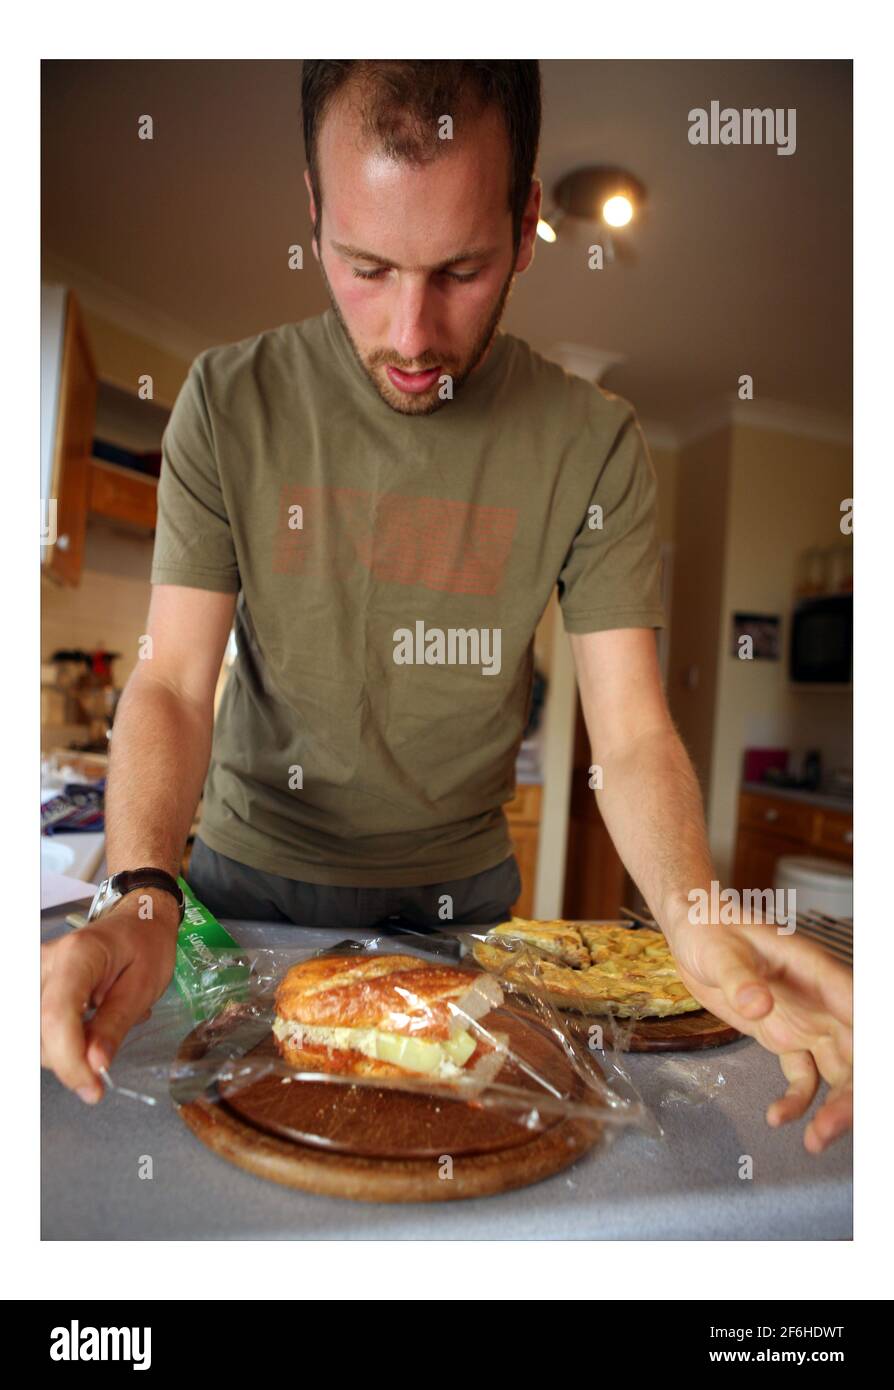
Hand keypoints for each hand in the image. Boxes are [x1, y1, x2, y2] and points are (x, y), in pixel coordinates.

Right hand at [41, 891, 178, 1103]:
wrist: (137, 922)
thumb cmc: (145, 947)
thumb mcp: (144, 986)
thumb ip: (116, 1025)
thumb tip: (95, 1066)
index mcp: (77, 955)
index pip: (56, 1017)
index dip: (69, 1060)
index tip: (93, 1087)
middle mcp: (45, 962)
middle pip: (39, 1032)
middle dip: (71, 1058)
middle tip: (107, 1053)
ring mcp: (34, 972)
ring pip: (34, 1036)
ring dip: (66, 1050)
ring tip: (101, 1029)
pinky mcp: (33, 984)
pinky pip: (37, 1028)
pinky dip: (60, 1040)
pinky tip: (85, 1027)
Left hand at [666, 919, 851, 1152]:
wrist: (690, 931)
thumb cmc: (708, 929)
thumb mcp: (719, 953)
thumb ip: (739, 980)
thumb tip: (759, 1006)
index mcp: (816, 972)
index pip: (859, 1006)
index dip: (870, 1040)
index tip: (871, 1076)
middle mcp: (820, 1000)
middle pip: (856, 1051)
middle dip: (853, 1094)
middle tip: (831, 1128)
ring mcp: (805, 1021)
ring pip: (838, 1071)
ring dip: (834, 1107)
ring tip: (815, 1141)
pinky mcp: (783, 1037)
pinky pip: (803, 1076)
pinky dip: (797, 1100)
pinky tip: (778, 1117)